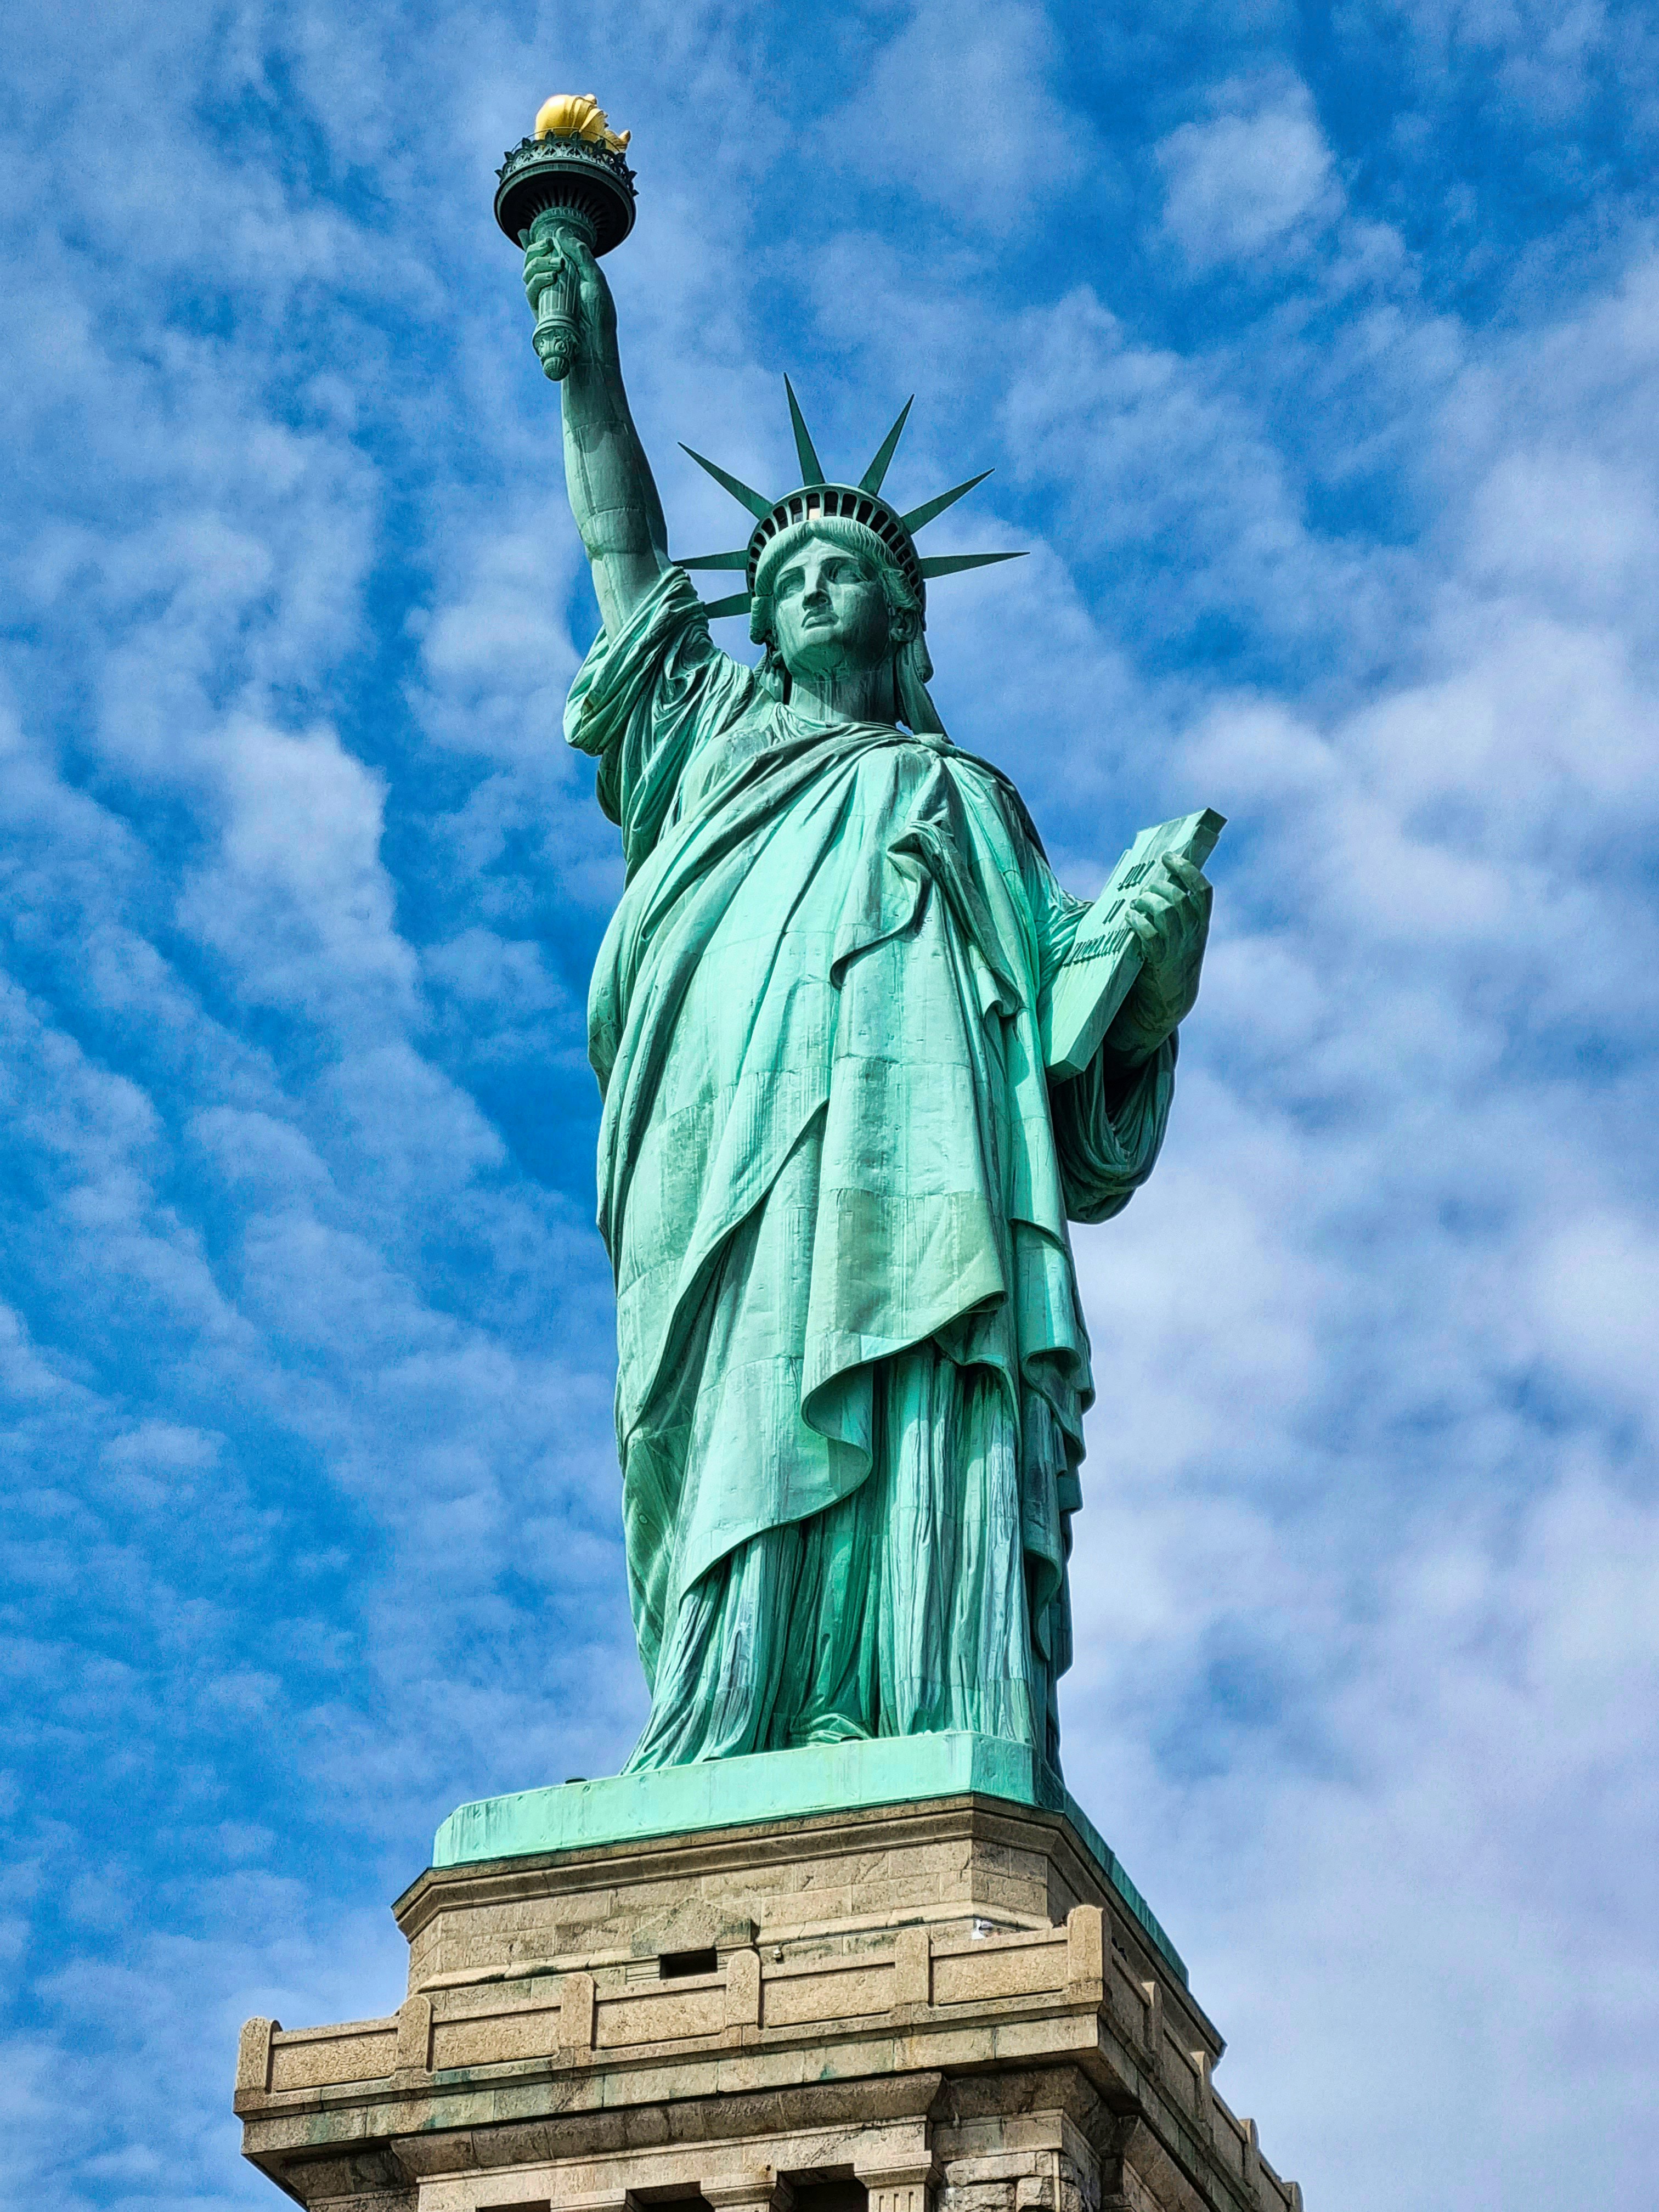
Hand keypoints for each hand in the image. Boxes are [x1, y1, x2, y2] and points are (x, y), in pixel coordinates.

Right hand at [521, 226, 616, 373]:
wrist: (594, 347)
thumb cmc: (599, 317)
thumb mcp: (595, 280)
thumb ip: (581, 255)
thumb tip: (560, 231)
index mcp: (569, 276)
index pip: (549, 255)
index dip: (537, 243)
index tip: (533, 233)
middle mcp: (555, 285)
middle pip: (534, 260)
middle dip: (537, 248)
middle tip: (548, 244)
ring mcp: (545, 298)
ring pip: (528, 272)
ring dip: (538, 262)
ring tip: (556, 265)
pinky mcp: (539, 311)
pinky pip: (530, 290)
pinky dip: (537, 279)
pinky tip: (551, 278)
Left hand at [1108, 853, 1211, 1060]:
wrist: (1169, 1002)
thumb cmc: (1168, 961)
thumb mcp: (1180, 936)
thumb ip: (1172, 912)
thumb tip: (1152, 882)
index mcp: (1201, 924)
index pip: (1203, 890)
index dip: (1187, 870)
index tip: (1169, 857)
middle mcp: (1193, 934)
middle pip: (1180, 898)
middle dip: (1159, 886)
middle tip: (1145, 888)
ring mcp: (1178, 948)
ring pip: (1167, 912)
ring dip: (1147, 901)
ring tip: (1136, 902)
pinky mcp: (1160, 961)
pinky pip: (1151, 935)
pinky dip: (1138, 921)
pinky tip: (1129, 916)